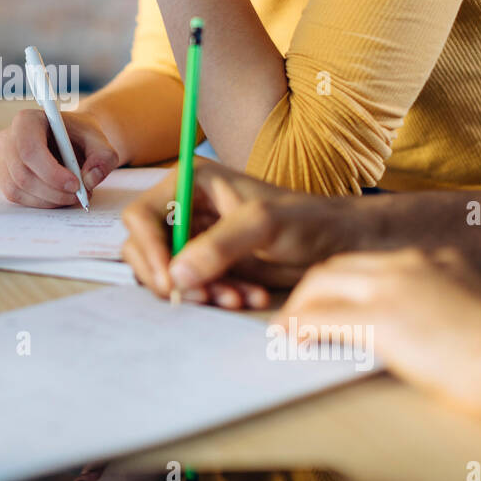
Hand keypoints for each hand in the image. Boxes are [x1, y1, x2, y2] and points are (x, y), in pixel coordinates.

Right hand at [0, 109, 119, 207]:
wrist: (72, 142)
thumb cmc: (81, 138)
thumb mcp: (100, 142)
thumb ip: (103, 157)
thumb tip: (91, 178)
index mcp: (27, 120)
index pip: (29, 150)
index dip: (51, 172)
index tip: (76, 184)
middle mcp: (8, 137)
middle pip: (22, 174)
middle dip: (53, 191)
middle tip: (79, 196)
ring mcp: (2, 158)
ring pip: (18, 189)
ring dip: (49, 200)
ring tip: (73, 196)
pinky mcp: (3, 176)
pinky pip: (16, 197)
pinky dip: (40, 203)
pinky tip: (58, 196)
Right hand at [121, 158, 357, 307]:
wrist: (339, 243)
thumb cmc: (308, 220)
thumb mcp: (264, 224)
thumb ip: (220, 245)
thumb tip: (177, 275)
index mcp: (191, 182)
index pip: (142, 216)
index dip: (149, 250)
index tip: (170, 282)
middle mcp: (185, 207)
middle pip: (143, 247)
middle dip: (171, 276)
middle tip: (202, 297)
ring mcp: (195, 237)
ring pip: (166, 272)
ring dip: (197, 292)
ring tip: (236, 298)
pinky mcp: (208, 263)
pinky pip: (191, 287)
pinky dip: (214, 297)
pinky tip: (246, 297)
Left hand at [277, 248, 480, 421]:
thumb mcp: (480, 318)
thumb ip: (449, 313)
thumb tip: (429, 337)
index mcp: (440, 261)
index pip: (374, 262)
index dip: (346, 282)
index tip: (333, 300)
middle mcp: (413, 263)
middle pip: (340, 266)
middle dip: (313, 289)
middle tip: (298, 315)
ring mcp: (395, 286)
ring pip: (322, 283)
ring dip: (300, 307)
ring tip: (289, 331)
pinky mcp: (381, 318)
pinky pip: (321, 318)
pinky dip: (299, 327)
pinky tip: (291, 342)